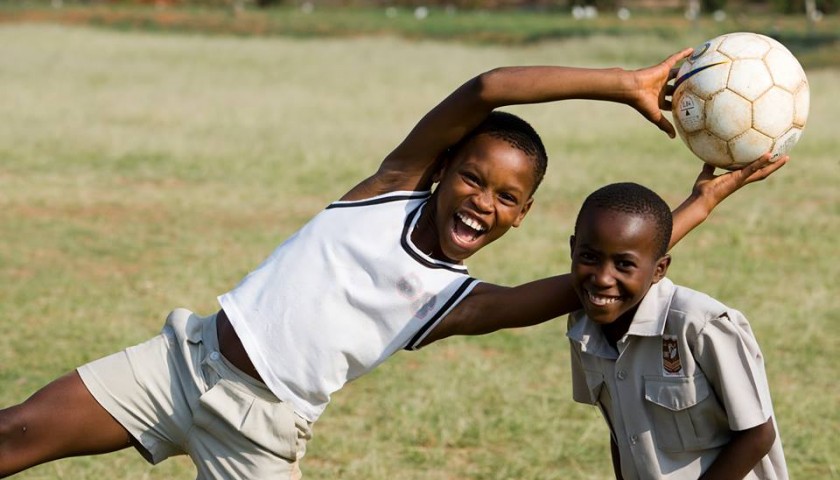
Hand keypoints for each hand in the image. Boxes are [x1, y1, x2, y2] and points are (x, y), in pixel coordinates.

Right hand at [628, 47, 692, 137]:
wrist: (631, 88)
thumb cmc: (642, 103)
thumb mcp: (656, 116)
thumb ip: (665, 126)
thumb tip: (674, 138)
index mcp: (659, 100)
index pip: (673, 102)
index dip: (681, 104)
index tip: (692, 107)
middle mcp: (662, 88)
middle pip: (677, 88)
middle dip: (685, 88)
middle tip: (700, 87)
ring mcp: (662, 77)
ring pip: (678, 73)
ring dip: (686, 71)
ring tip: (699, 68)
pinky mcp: (662, 68)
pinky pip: (674, 59)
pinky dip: (683, 54)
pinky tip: (693, 50)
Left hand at [668, 152, 786, 249]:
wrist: (701, 199)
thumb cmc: (702, 189)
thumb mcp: (707, 173)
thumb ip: (710, 166)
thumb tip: (708, 156)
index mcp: (737, 178)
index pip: (753, 171)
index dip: (762, 166)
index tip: (770, 158)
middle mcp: (742, 179)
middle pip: (762, 172)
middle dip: (774, 166)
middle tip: (785, 158)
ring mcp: (742, 180)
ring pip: (762, 171)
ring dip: (774, 165)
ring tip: (785, 157)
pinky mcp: (739, 179)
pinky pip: (752, 169)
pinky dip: (760, 161)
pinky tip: (769, 154)